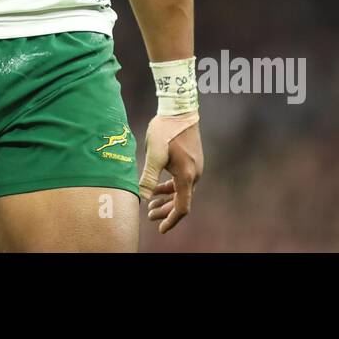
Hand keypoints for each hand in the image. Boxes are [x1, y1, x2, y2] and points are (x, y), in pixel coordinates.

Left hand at [139, 116, 202, 233]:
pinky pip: (182, 181)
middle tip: (148, 216)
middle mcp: (195, 174)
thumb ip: (149, 177)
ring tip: (150, 205)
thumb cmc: (166, 130)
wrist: (180, 110)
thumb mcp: (154, 154)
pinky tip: (158, 187)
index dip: (171, 220)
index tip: (160, 229)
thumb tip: (143, 197)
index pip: (182, 207)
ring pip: (181, 191)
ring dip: (166, 199)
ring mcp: (195, 167)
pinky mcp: (192, 161)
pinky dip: (170, 188)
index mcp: (186, 176)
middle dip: (165, 211)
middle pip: (181, 201)